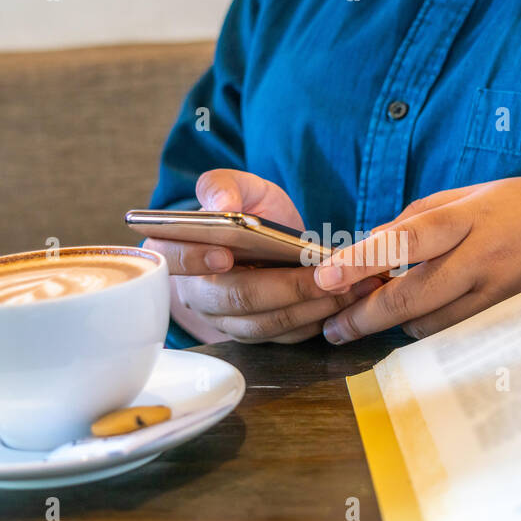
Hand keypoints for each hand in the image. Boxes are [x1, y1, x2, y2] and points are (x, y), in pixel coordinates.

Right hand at [142, 169, 377, 343]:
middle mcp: (198, 294)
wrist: (267, 241)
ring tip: (348, 287)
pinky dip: (317, 320)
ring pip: (264, 323)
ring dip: (309, 307)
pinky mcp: (257, 334)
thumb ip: (223, 185)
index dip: (195, 260)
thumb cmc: (247, 211)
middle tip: (324, 275)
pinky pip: (285, 336)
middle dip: (284, 288)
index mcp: (178, 253)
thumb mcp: (238, 186)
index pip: (173, 261)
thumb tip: (221, 204)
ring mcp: (227, 320)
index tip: (225, 253)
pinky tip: (345, 302)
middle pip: (233, 299)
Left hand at [313, 177, 520, 342]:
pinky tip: (418, 325)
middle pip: (411, 297)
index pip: (405, 239)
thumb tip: (377, 242)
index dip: (361, 259)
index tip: (325, 276)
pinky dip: (431, 331)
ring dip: (395, 326)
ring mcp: (500, 295)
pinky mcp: (512, 318)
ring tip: (366, 322)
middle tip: (333, 328)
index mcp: (472, 217)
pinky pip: (459, 334)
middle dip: (363, 316)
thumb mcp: (481, 193)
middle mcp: (483, 259)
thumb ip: (427, 216)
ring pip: (431, 324)